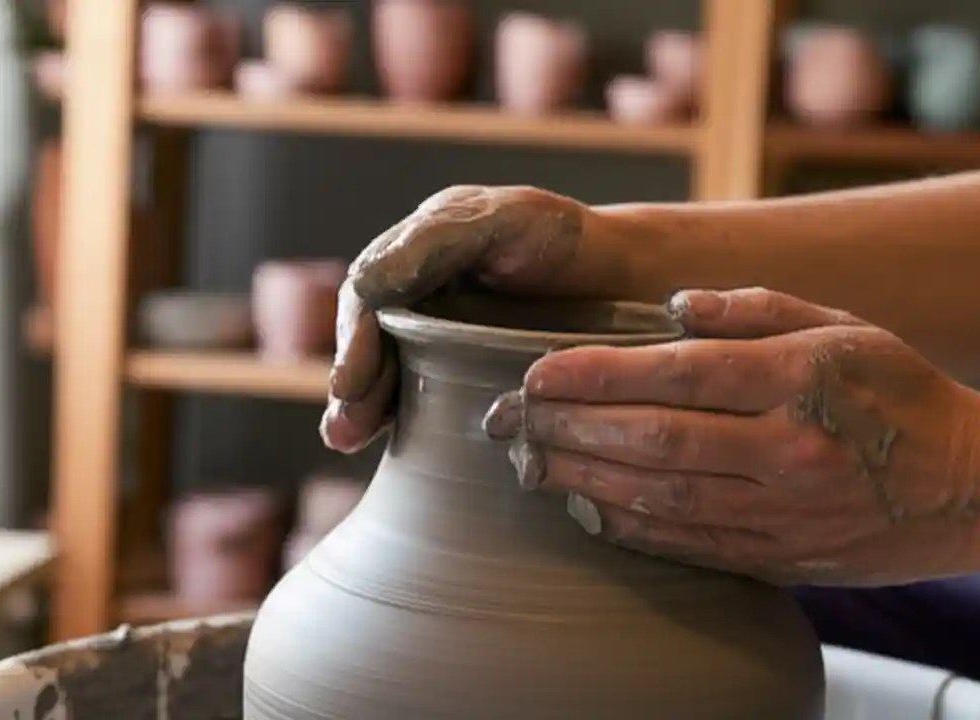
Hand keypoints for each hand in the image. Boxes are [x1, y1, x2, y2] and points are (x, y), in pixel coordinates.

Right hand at [322, 185, 636, 452]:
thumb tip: (364, 284)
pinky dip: (407, 427)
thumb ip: (434, 241)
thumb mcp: (505, 220)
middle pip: (369, 345)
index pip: (368, 299)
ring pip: (389, 378)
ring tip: (348, 442)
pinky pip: (427, 403)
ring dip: (366, 411)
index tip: (350, 384)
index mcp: (418, 254)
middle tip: (344, 431)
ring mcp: (442, 341)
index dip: (354, 341)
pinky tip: (395, 453)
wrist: (635, 279)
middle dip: (353, 388)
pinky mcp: (469, 379)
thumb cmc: (570, 241)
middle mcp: (420, 297)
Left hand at [484, 288, 979, 585]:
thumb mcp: (841, 326)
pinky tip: (582, 509)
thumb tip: (672, 304)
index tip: (533, 374)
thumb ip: (755, 309)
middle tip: (506, 420)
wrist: (971, 486)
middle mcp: (788, 449)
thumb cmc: (896, 391)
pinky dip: (627, 528)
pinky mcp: (780, 556)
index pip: (676, 375)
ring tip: (526, 461)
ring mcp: (784, 511)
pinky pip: (688, 544)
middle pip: (653, 440)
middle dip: (566, 429)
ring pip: (660, 498)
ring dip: (581, 480)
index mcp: (799, 379)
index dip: (593, 375)